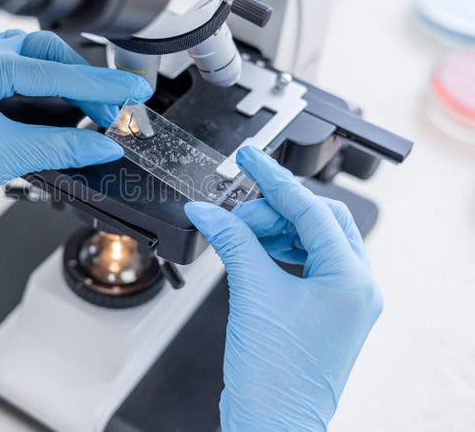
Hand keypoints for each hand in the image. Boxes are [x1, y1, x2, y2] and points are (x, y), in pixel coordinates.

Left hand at [0, 30, 151, 250]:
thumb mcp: (7, 155)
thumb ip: (63, 146)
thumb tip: (104, 144)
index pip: (58, 72)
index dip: (103, 85)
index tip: (135, 91)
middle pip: (45, 54)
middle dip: (82, 78)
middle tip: (111, 107)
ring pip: (28, 66)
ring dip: (60, 85)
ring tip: (89, 110)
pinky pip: (12, 84)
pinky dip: (39, 97)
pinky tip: (55, 116)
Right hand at [184, 146, 382, 430]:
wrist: (272, 422)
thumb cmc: (275, 375)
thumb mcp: (251, 293)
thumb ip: (232, 241)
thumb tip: (208, 211)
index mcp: (351, 280)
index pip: (311, 210)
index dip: (275, 180)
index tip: (252, 158)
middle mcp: (356, 288)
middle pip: (319, 221)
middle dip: (276, 209)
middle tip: (238, 209)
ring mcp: (343, 301)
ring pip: (313, 240)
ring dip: (275, 230)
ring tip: (241, 233)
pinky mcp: (326, 311)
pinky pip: (306, 263)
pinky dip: (278, 251)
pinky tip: (253, 252)